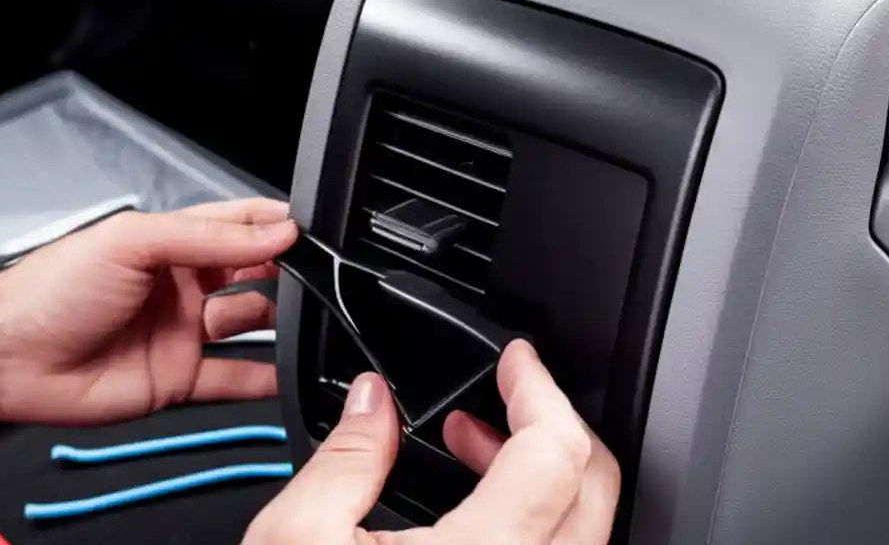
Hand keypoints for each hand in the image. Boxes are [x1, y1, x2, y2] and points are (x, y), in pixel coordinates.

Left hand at [0, 198, 297, 424]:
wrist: (7, 357)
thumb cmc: (54, 289)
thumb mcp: (135, 242)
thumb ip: (210, 238)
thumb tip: (276, 231)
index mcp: (172, 244)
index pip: (238, 225)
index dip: (276, 224)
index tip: (314, 230)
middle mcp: (183, 286)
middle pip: (253, 275)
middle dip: (289, 273)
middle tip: (324, 276)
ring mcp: (183, 333)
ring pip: (250, 326)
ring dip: (283, 324)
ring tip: (316, 320)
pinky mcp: (179, 379)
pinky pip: (234, 377)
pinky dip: (265, 379)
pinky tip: (290, 373)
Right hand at [243, 340, 621, 544]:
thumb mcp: (294, 543)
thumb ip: (346, 457)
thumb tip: (372, 400)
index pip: (556, 451)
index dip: (541, 388)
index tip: (518, 362)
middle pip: (594, 487)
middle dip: (552, 424)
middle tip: (501, 397)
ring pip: (584, 532)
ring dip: (543, 475)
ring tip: (473, 448)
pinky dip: (535, 522)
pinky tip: (477, 511)